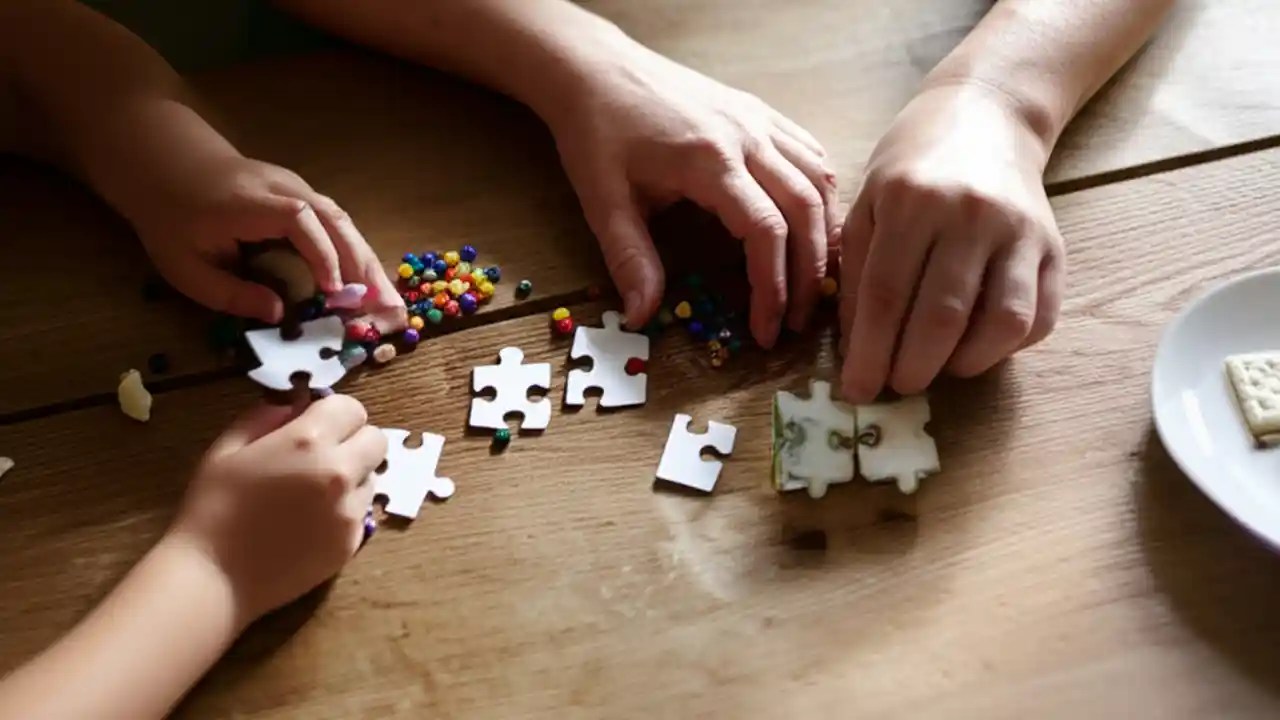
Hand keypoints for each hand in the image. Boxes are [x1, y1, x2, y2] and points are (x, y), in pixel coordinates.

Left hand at [130, 154, 404, 324]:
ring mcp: (298, 188)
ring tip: (390, 303)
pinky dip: (357, 254)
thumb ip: (229, 293)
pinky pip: (338, 224)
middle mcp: (284, 189)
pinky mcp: (304, 196)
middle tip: (389, 309)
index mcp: (251, 203)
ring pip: (344, 223)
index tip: (334, 291)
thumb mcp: (183, 265)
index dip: (322, 253)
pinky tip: (369, 284)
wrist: (167, 160)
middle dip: (365, 267)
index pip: (299, 220)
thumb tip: (278, 315)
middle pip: (336, 220)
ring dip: (369, 263)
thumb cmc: (171, 215)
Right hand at [169, 395, 384, 623]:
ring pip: (371, 478)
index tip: (318, 426)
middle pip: (375, 440)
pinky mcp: (352, 542)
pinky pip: (361, 513)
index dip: (335, 414)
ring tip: (311, 495)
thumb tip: (295, 405)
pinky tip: (310, 523)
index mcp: (308, 441)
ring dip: (351, 478)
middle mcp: (338, 471)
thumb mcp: (228, 447)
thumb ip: (266, 416)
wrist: (214, 576)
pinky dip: (344, 511)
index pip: (352, 408)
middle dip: (354, 441)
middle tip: (323, 457)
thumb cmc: (213, 506)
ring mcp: (349, 510)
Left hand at [545, 38, 838, 347]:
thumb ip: (629, 259)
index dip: (773, 287)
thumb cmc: (597, 132)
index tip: (767, 330)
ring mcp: (759, 120)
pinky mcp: (760, 113)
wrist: (597, 70)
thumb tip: (641, 317)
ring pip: (819, 180)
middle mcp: (747, 136)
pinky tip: (816, 226)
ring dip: (826, 235)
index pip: (765, 231)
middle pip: (805, 209)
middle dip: (808, 273)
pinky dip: (823, 195)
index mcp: (709, 160)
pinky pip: (810, 154)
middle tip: (798, 320)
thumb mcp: (602, 201)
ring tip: (815, 282)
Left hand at [838, 83, 1064, 402]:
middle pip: (942, 316)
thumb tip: (856, 349)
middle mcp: (970, 215)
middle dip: (913, 368)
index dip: (870, 353)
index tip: (857, 390)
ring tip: (936, 369)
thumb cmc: (914, 166)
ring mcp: (1020, 231)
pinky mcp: (1055, 246)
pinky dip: (1007, 347)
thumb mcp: (869, 203)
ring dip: (963, 365)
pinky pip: (1040, 317)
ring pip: (1000, 323)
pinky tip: (975, 347)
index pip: (886, 295)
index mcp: (911, 202)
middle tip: (896, 385)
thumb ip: (857, 272)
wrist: (988, 115)